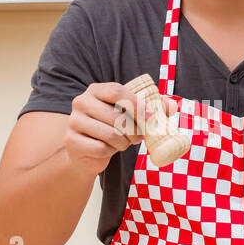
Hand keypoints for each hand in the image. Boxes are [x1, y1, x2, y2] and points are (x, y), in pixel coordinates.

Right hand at [64, 82, 178, 176]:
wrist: (86, 153)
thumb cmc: (110, 129)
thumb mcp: (128, 116)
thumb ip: (150, 108)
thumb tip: (171, 105)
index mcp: (95, 90)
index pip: (117, 91)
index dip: (137, 104)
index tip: (150, 117)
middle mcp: (81, 102)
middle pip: (116, 116)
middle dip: (134, 130)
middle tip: (139, 136)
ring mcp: (74, 122)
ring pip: (111, 134)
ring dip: (123, 142)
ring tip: (124, 142)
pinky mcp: (71, 141)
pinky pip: (101, 148)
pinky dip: (110, 152)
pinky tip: (108, 149)